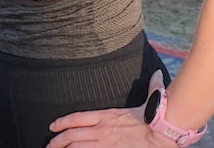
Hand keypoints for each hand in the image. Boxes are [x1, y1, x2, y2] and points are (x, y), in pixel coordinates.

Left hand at [47, 70, 173, 146]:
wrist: (163, 133)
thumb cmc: (156, 118)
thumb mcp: (149, 100)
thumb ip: (151, 86)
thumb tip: (157, 73)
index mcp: (107, 115)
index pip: (77, 117)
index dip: (62, 121)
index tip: (53, 126)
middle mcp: (102, 129)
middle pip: (72, 134)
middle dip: (57, 140)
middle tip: (50, 144)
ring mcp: (104, 143)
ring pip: (76, 146)